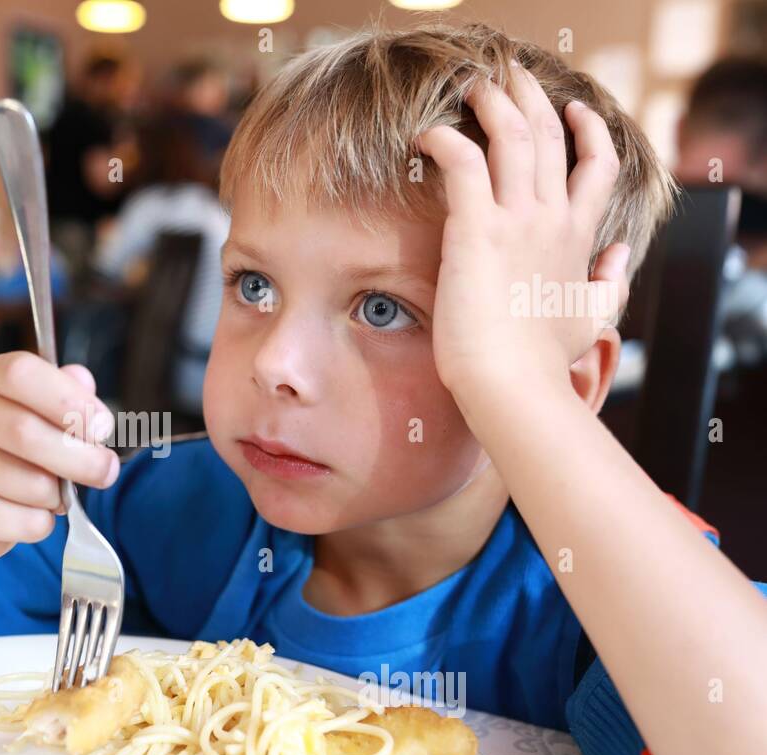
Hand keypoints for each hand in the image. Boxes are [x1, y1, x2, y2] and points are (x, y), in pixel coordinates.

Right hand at [0, 352, 119, 561]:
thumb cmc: (18, 454)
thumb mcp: (46, 417)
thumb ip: (69, 397)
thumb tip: (82, 381)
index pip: (21, 373)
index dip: (68, 400)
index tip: (102, 428)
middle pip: (24, 430)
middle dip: (80, 458)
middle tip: (105, 472)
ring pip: (28, 482)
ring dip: (58, 496)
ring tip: (55, 495)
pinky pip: (18, 520)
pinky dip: (41, 523)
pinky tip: (33, 515)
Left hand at [417, 61, 631, 401]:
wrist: (514, 385)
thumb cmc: (544, 363)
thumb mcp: (591, 318)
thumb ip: (608, 281)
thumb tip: (620, 254)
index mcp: (579, 236)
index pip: (597, 164)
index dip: (588, 130)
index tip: (574, 110)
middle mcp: (551, 218)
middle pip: (550, 134)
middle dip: (531, 96)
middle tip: (510, 77)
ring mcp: (516, 221)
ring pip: (512, 133)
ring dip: (492, 101)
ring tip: (473, 87)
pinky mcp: (476, 230)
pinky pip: (464, 161)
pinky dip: (445, 139)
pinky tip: (426, 136)